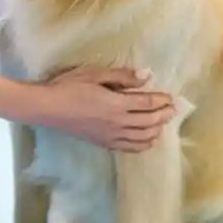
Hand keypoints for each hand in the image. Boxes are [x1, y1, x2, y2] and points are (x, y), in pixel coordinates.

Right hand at [36, 66, 176, 151]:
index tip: (171, 98)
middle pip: (148, 121)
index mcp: (116, 104)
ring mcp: (111, 136)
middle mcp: (117, 123)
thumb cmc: (69, 86)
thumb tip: (147, 75)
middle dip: (164, 115)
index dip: (161, 101)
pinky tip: (148, 140)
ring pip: (142, 137)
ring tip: (163, 123)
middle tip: (173, 110)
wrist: (48, 108)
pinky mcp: (104, 143)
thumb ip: (122, 76)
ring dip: (156, 130)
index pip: (147, 104)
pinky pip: (130, 148)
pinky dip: (143, 145)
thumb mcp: (95, 74)